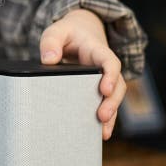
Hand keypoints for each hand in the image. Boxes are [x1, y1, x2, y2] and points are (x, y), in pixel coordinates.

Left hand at [39, 9, 126, 140]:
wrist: (78, 33)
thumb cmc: (67, 33)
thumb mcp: (56, 31)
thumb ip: (51, 42)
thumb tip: (48, 60)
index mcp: (98, 50)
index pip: (110, 62)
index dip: (110, 76)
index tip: (104, 89)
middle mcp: (104, 67)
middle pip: (118, 84)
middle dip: (113, 102)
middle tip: (102, 116)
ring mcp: (103, 79)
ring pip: (114, 98)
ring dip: (111, 115)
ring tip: (102, 133)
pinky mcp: (96, 89)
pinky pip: (104, 104)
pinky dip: (104, 119)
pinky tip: (99, 134)